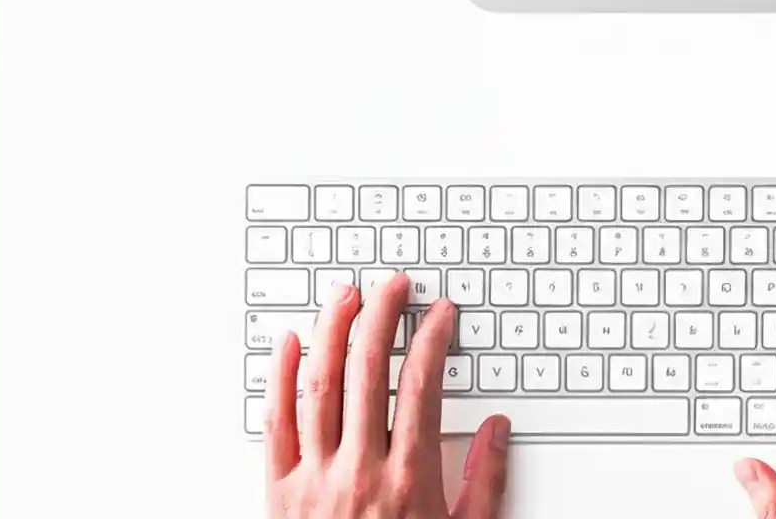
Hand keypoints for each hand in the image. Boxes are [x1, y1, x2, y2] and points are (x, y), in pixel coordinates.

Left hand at [264, 275, 510, 518]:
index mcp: (408, 480)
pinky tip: (290, 343)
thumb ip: (485, 482)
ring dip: (333, 331)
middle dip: (382, 317)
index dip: (432, 340)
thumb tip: (500, 430)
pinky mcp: (276, 490)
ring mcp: (314, 478)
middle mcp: (359, 471)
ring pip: (320, 385)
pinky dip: (280, 376)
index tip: (439, 314)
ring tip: (346, 296)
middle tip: (393, 286)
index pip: (422, 387)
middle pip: (368, 371)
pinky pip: (274, 422)